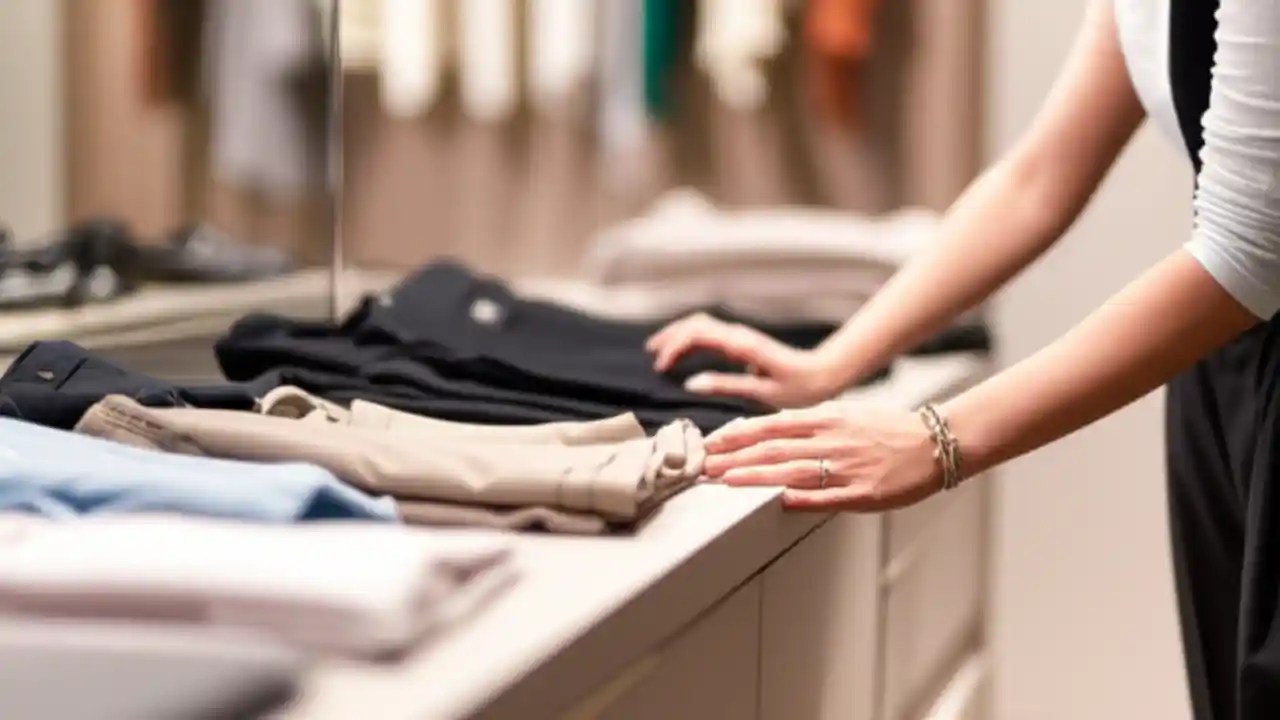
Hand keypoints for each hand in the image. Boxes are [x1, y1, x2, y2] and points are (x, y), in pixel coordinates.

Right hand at [646, 312, 836, 407]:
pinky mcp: (744, 344)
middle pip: (696, 324)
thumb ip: (727, 386)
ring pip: (702, 326)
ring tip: (659, 351)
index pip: (698, 333)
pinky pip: (711, 335)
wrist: (825, 374)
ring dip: (679, 335)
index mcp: (741, 344)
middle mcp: (739, 336)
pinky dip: (692, 341)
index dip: (675, 347)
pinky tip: (683, 354)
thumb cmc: (799, 387)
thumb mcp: (763, 392)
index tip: (661, 368)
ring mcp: (741, 338)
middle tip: (650, 353)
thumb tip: (691, 383)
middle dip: (671, 335)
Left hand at [701, 403, 943, 510]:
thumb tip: (770, 434)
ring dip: (753, 476)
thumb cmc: (888, 430)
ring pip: (790, 470)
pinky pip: (823, 497)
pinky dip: (796, 499)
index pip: (770, 425)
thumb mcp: (845, 416)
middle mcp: (831, 439)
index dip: (737, 434)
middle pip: (772, 447)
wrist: (936, 442)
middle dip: (734, 457)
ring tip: (724, 482)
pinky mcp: (861, 492)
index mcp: (826, 418)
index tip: (710, 443)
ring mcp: (846, 466)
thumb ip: (809, 425)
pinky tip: (772, 502)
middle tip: (704, 467)